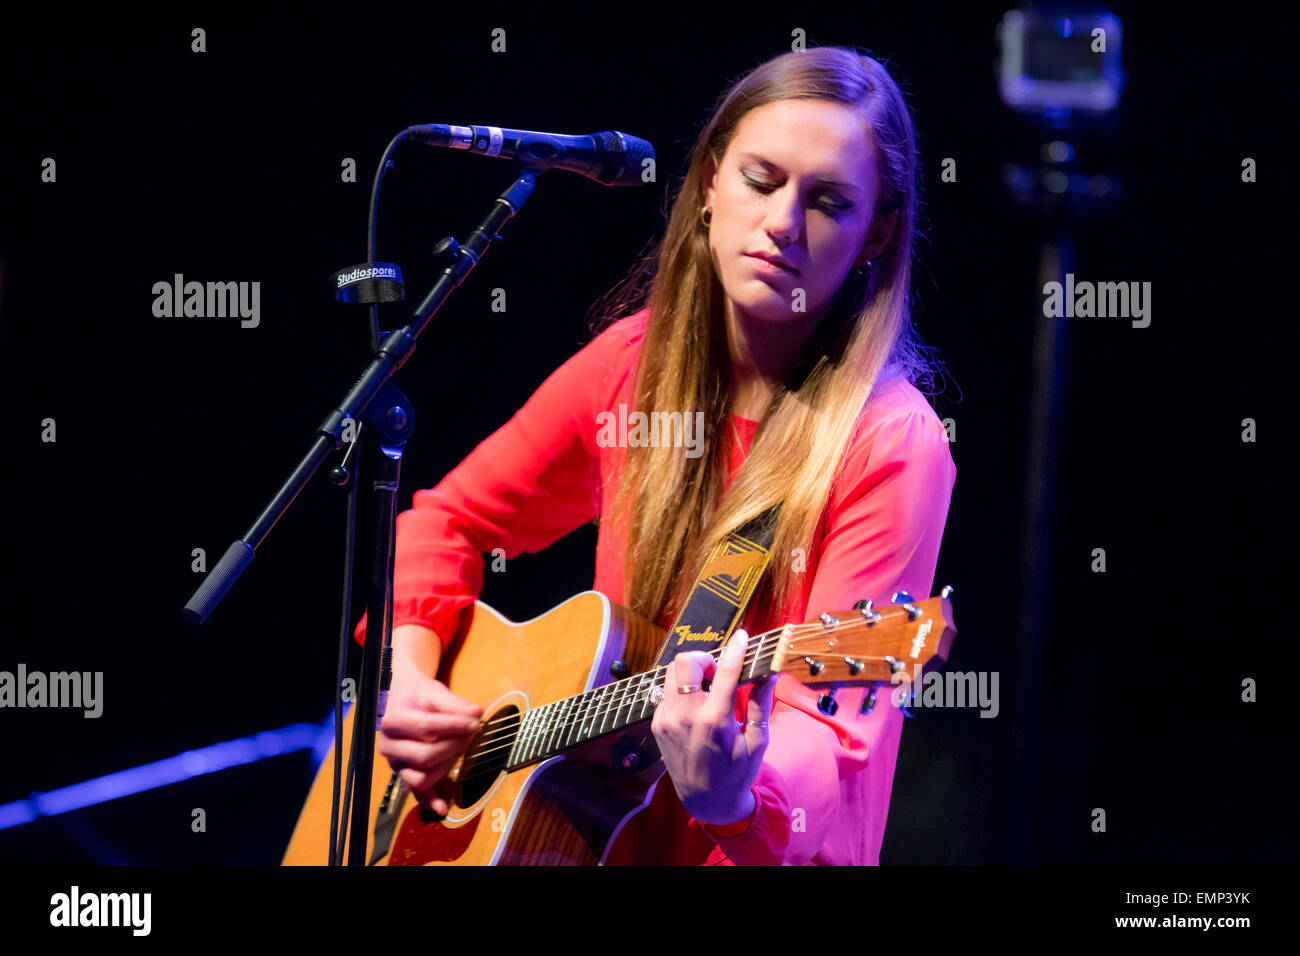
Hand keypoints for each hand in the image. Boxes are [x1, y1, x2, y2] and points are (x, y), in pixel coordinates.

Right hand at [377, 668, 483, 815]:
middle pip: (425, 755)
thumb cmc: (418, 697)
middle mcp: (389, 746)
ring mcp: (396, 764)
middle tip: (471, 732)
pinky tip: (441, 808)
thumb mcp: (434, 692)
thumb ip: (454, 704)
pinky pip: (416, 793)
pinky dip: (429, 801)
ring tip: (462, 748)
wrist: (403, 703)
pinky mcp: (405, 775)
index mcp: (393, 721)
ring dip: (449, 765)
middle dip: (453, 745)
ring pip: (423, 775)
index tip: (474, 721)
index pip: (425, 726)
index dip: (453, 725)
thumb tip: (476, 713)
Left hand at [650, 629, 775, 825]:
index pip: (725, 672)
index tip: (741, 636)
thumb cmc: (737, 772)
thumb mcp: (757, 741)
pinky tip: (696, 706)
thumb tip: (770, 671)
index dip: (735, 649)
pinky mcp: (657, 724)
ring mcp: (666, 720)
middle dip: (703, 658)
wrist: (705, 801)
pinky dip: (682, 690)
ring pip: (671, 673)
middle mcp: (686, 717)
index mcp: (715, 721)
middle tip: (717, 671)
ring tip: (708, 688)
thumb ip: (760, 702)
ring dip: (691, 673)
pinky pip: (667, 692)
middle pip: (684, 662)